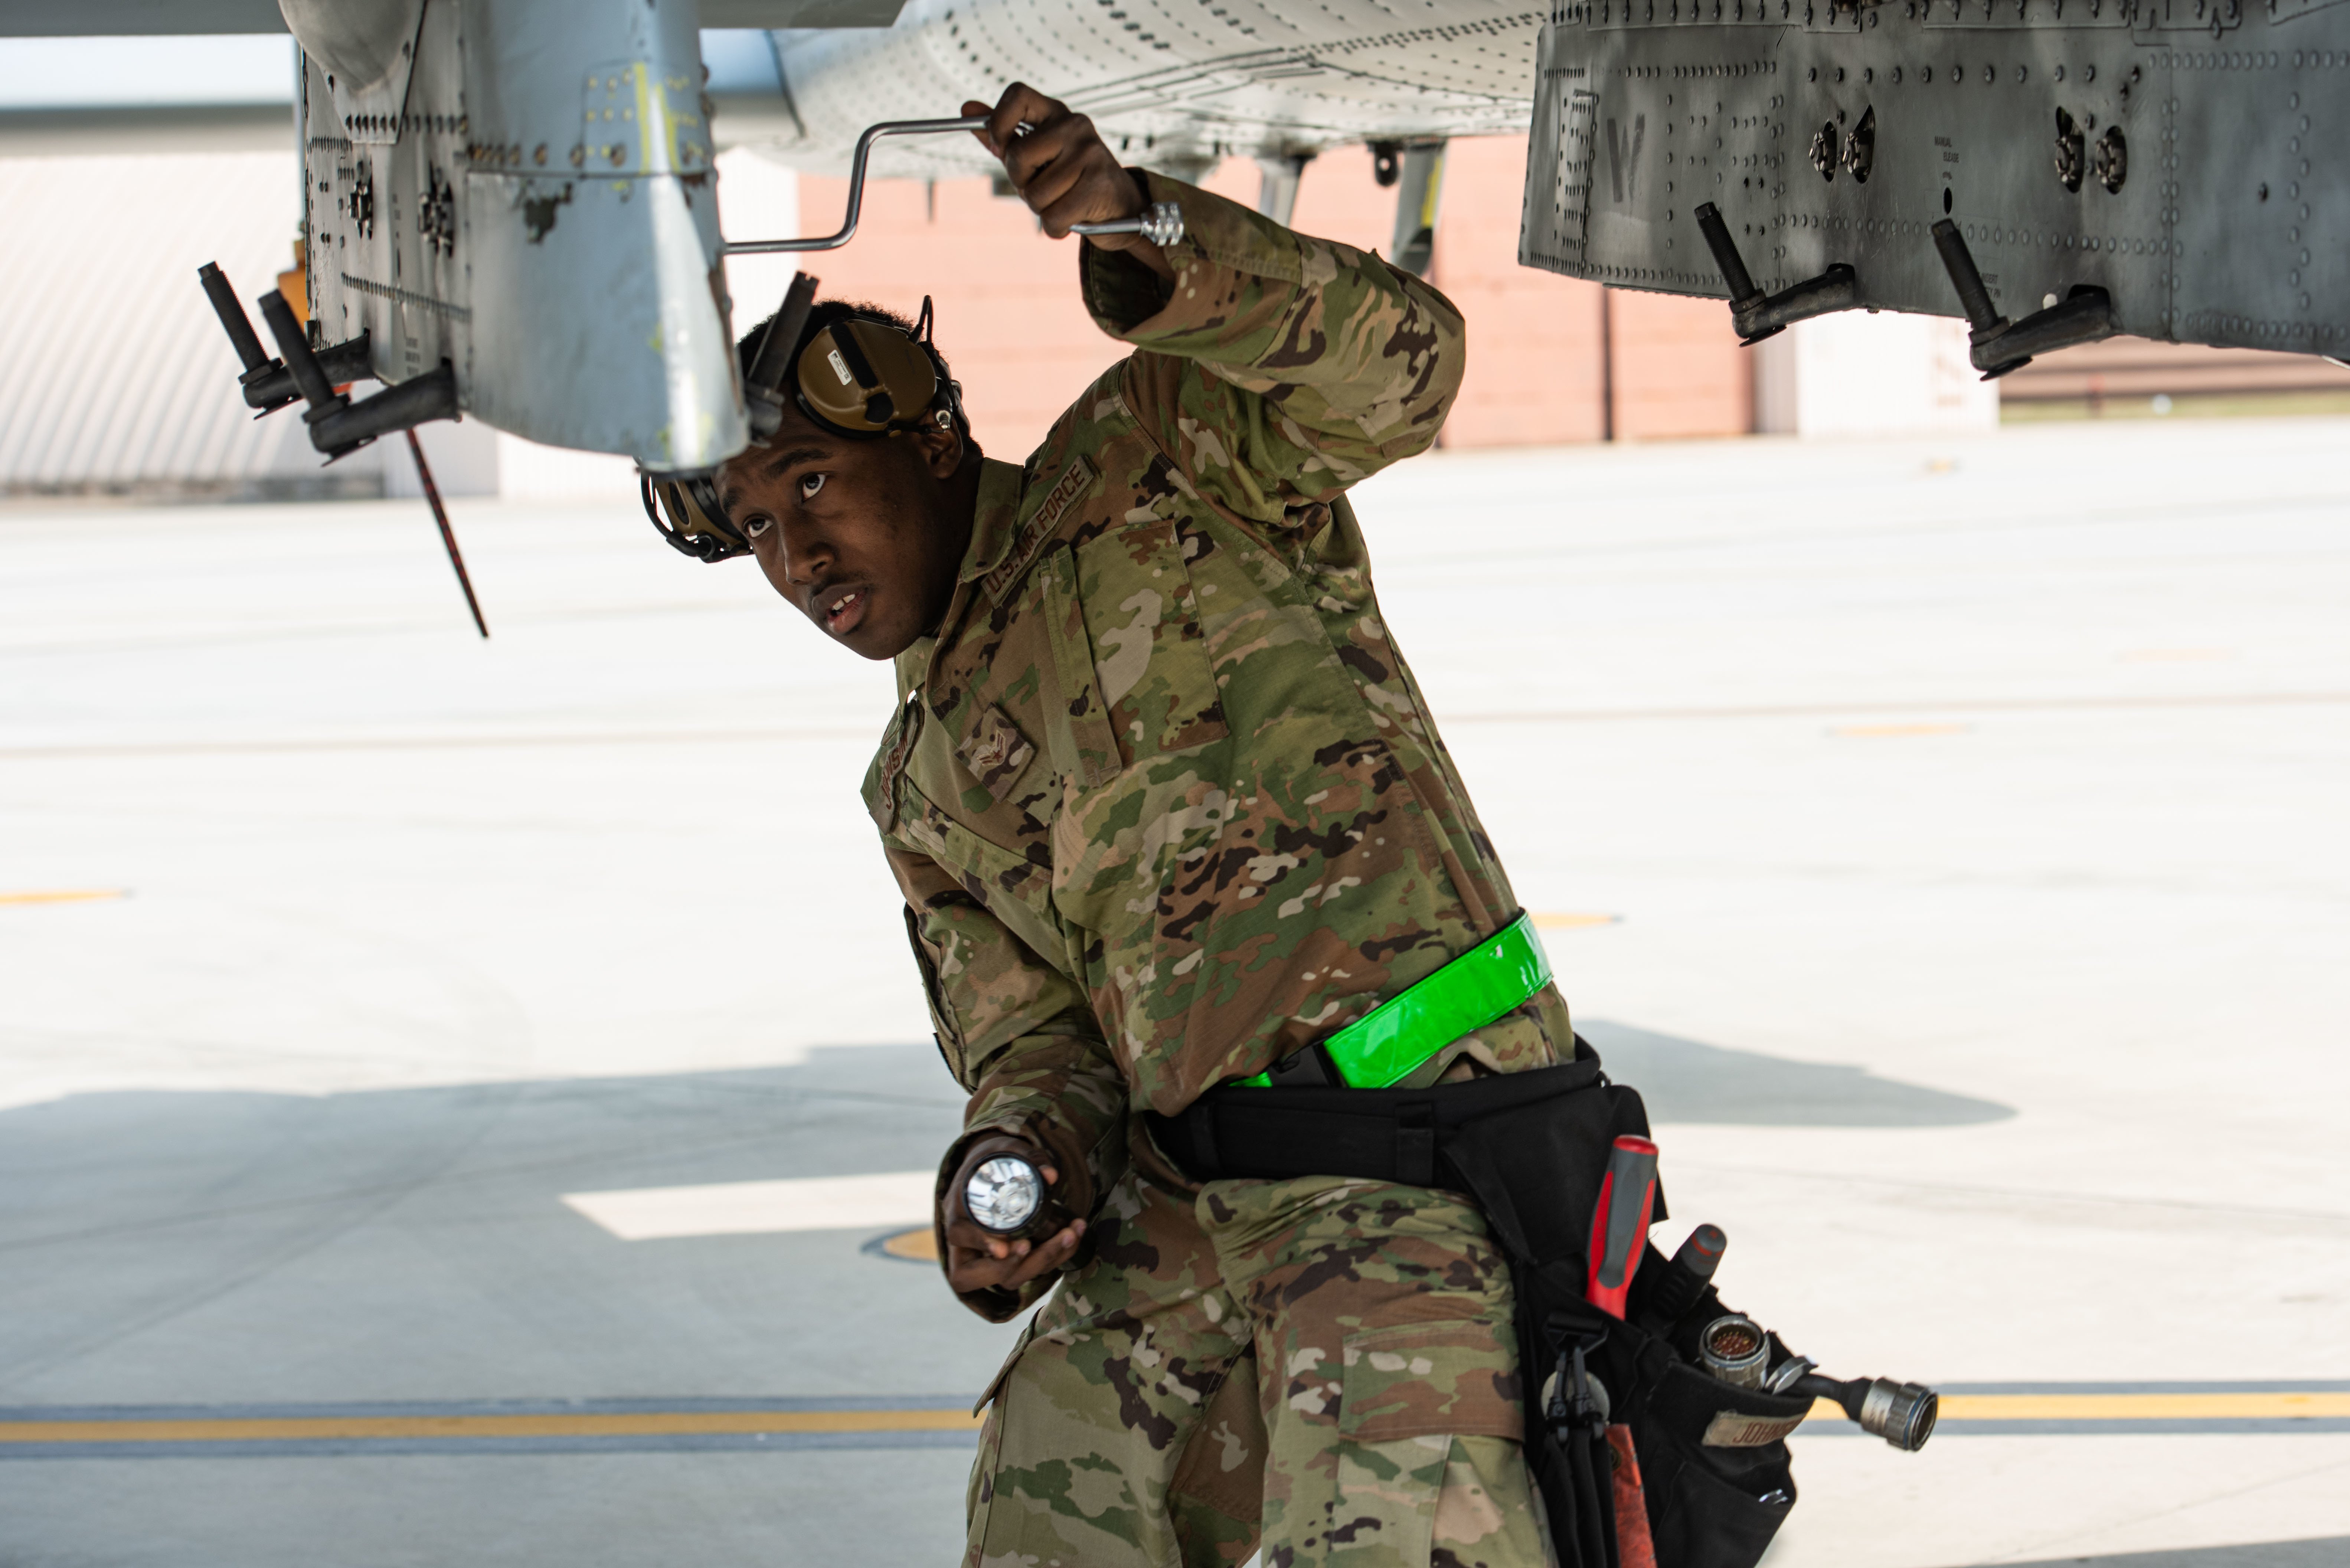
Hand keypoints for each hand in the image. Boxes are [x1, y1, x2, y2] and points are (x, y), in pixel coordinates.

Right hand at [942, 1134, 1087, 1295]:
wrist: (991, 1172)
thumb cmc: (993, 1161)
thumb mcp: (1005, 1150)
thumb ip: (1028, 1158)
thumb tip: (1050, 1175)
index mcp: (958, 1212)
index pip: (959, 1234)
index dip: (980, 1242)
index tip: (1002, 1248)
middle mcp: (967, 1243)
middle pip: (977, 1274)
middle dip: (1012, 1265)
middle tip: (1034, 1245)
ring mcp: (987, 1258)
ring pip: (1008, 1279)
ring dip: (1043, 1261)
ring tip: (1070, 1234)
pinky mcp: (1011, 1262)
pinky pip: (1029, 1270)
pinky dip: (1055, 1256)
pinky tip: (1074, 1234)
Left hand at [963, 83, 1175, 280]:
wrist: (1122, 206)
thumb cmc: (1071, 179)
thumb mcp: (1038, 153)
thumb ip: (1004, 134)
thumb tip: (966, 109)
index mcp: (1056, 113)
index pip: (1016, 95)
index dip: (998, 123)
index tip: (1001, 148)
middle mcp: (1074, 126)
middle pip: (1017, 158)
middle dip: (1021, 183)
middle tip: (1042, 186)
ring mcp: (1089, 153)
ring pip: (1035, 195)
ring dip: (1042, 210)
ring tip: (1063, 201)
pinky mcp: (1098, 185)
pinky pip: (1052, 218)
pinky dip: (1055, 228)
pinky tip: (1071, 219)